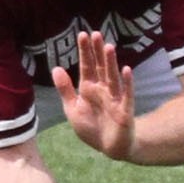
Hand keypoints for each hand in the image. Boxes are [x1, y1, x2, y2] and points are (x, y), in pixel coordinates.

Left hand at [51, 31, 135, 160]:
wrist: (108, 148)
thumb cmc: (91, 127)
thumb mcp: (73, 109)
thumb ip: (65, 90)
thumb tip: (56, 68)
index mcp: (88, 88)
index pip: (86, 66)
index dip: (85, 51)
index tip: (82, 34)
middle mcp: (102, 89)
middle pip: (100, 67)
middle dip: (98, 52)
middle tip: (96, 34)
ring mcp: (115, 98)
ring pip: (112, 77)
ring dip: (111, 63)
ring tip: (109, 47)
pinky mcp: (125, 109)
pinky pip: (126, 94)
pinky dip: (127, 83)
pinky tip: (127, 70)